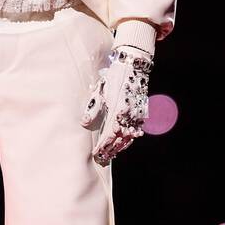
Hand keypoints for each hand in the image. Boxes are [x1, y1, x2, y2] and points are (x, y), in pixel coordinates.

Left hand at [80, 45, 152, 165]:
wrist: (133, 66)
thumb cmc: (114, 77)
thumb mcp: (100, 91)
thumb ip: (93, 108)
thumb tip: (84, 123)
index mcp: (117, 110)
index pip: (109, 134)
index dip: (103, 146)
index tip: (96, 153)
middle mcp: (128, 115)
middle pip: (120, 139)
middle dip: (111, 149)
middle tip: (103, 157)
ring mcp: (136, 114)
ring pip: (129, 136)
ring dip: (120, 146)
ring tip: (112, 153)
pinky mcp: (141, 112)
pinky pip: (136, 130)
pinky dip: (130, 138)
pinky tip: (125, 141)